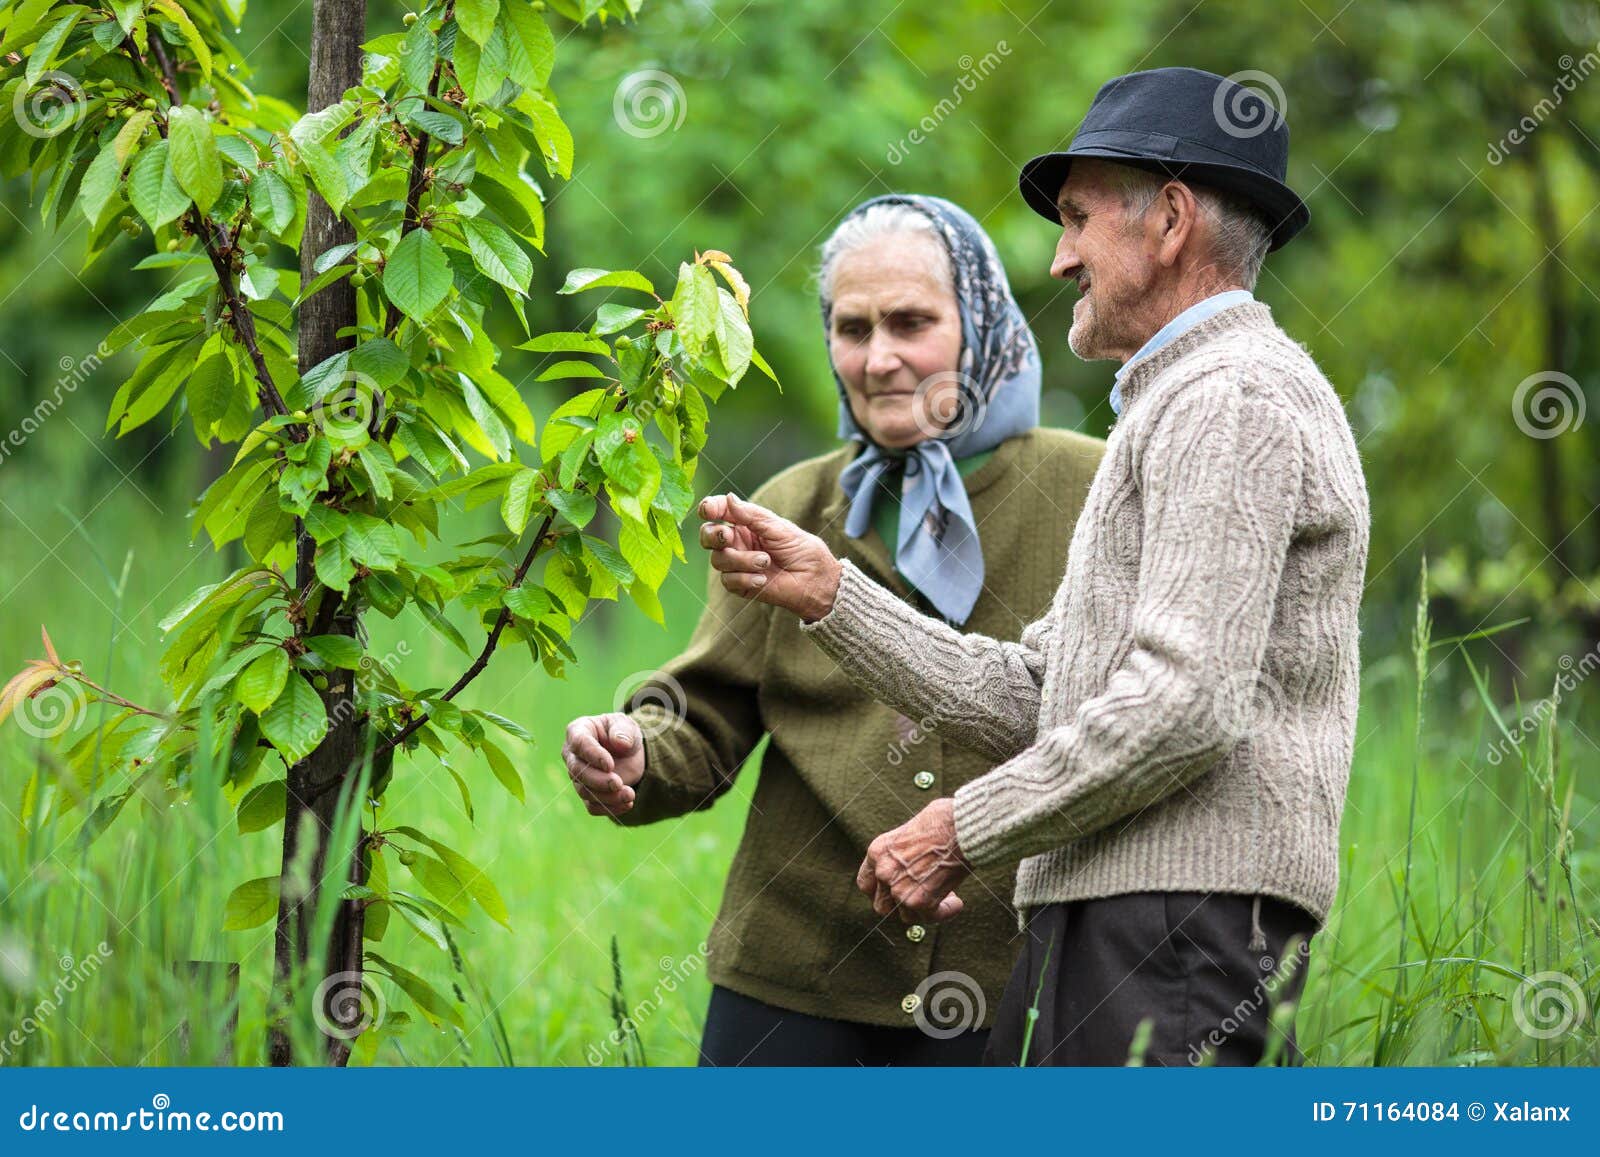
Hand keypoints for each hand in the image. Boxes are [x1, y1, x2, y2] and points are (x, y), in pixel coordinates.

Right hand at [562, 712, 644, 816]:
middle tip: (618, 783)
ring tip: (630, 795)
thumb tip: (620, 743)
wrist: (629, 753)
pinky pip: (592, 806)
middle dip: (599, 780)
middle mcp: (572, 755)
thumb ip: (623, 731)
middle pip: (577, 771)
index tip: (609, 765)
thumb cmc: (622, 733)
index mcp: (578, 731)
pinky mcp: (587, 793)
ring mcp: (577, 776)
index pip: (579, 743)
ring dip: (608, 797)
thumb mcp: (627, 726)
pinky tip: (627, 804)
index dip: (593, 755)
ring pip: (585, 791)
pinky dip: (610, 808)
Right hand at [696, 493, 842, 621]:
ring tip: (765, 561)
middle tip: (727, 536)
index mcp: (745, 524)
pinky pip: (728, 580)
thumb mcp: (777, 526)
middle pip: (708, 536)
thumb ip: (751, 514)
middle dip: (713, 535)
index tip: (709, 510)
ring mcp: (737, 564)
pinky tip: (763, 579)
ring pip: (718, 559)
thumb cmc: (800, 549)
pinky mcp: (739, 585)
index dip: (709, 508)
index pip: (719, 512)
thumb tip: (727, 498)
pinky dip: (745, 578)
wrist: (814, 579)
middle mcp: (737, 542)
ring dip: (741, 560)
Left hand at [856, 798, 970, 922]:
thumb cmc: (943, 821)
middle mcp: (883, 873)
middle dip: (901, 907)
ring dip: (924, 911)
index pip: (866, 884)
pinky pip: (930, 918)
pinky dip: (944, 912)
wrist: (960, 827)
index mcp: (877, 852)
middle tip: (920, 901)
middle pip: (882, 906)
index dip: (881, 893)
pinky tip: (957, 902)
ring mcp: (899, 889)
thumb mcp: (909, 832)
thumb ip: (901, 854)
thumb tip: (911, 865)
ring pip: (906, 916)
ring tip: (945, 896)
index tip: (895, 894)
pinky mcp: (920, 902)